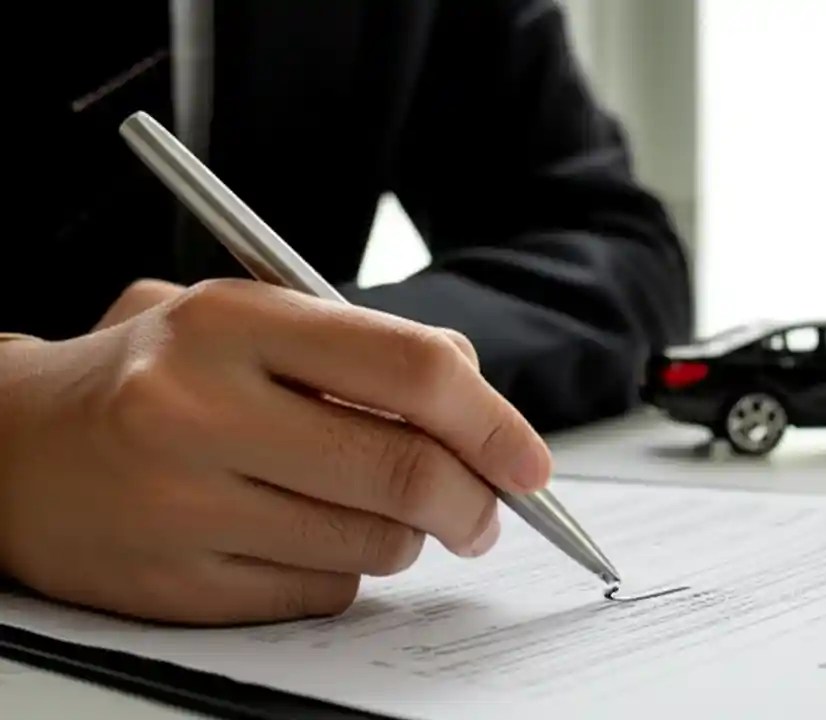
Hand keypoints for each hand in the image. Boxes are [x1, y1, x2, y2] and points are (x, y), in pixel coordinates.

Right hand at [0, 278, 550, 624]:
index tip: (530, 461)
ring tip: (383, 511)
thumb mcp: (246, 317)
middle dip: (476, 501)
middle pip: (406, 471)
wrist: (11, 447)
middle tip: (487, 511)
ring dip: (409, 536)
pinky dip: (346, 570)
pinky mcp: (174, 585)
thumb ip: (359, 342)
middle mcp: (200, 409)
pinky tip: (309, 537)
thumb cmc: (155, 372)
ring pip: (374, 544)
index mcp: (232, 320)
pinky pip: (320, 592)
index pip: (412, 370)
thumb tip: (475, 384)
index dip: (495, 421)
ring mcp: (183, 505)